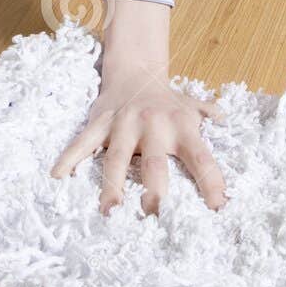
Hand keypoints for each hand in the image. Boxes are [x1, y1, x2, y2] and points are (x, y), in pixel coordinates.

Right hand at [49, 48, 226, 216]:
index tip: (218, 208)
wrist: (136, 70)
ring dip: (113, 185)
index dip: (211, 182)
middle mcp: (154, 126)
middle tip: (153, 216)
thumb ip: (210, 118)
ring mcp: (124, 124)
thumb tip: (227, 122)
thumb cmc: (167, 100)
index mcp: (182, 127)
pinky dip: (70, 158)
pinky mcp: (100, 122)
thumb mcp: (192, 107)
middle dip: (154, 190)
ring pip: (117, 158)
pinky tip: (58, 176)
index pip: (201, 157)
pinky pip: (83, 143)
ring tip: (110, 211)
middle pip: (155, 162)